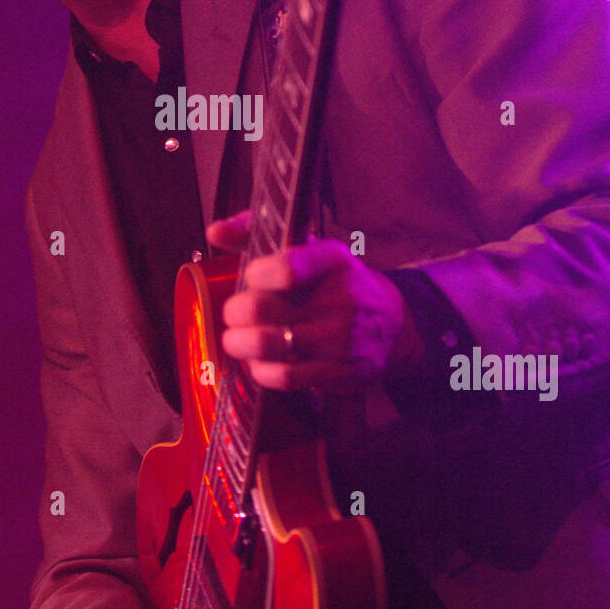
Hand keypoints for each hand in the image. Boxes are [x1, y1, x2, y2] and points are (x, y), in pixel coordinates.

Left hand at [206, 209, 422, 392]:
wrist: (392, 324)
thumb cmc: (336, 283)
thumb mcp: (308, 249)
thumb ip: (257, 234)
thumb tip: (216, 232)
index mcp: (331, 261)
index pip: (286, 267)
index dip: (256, 274)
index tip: (252, 276)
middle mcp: (341, 300)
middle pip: (262, 309)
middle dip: (236, 312)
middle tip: (235, 313)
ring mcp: (342, 339)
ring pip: (267, 346)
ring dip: (241, 344)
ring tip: (239, 339)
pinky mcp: (341, 372)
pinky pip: (284, 377)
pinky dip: (261, 370)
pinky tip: (261, 361)